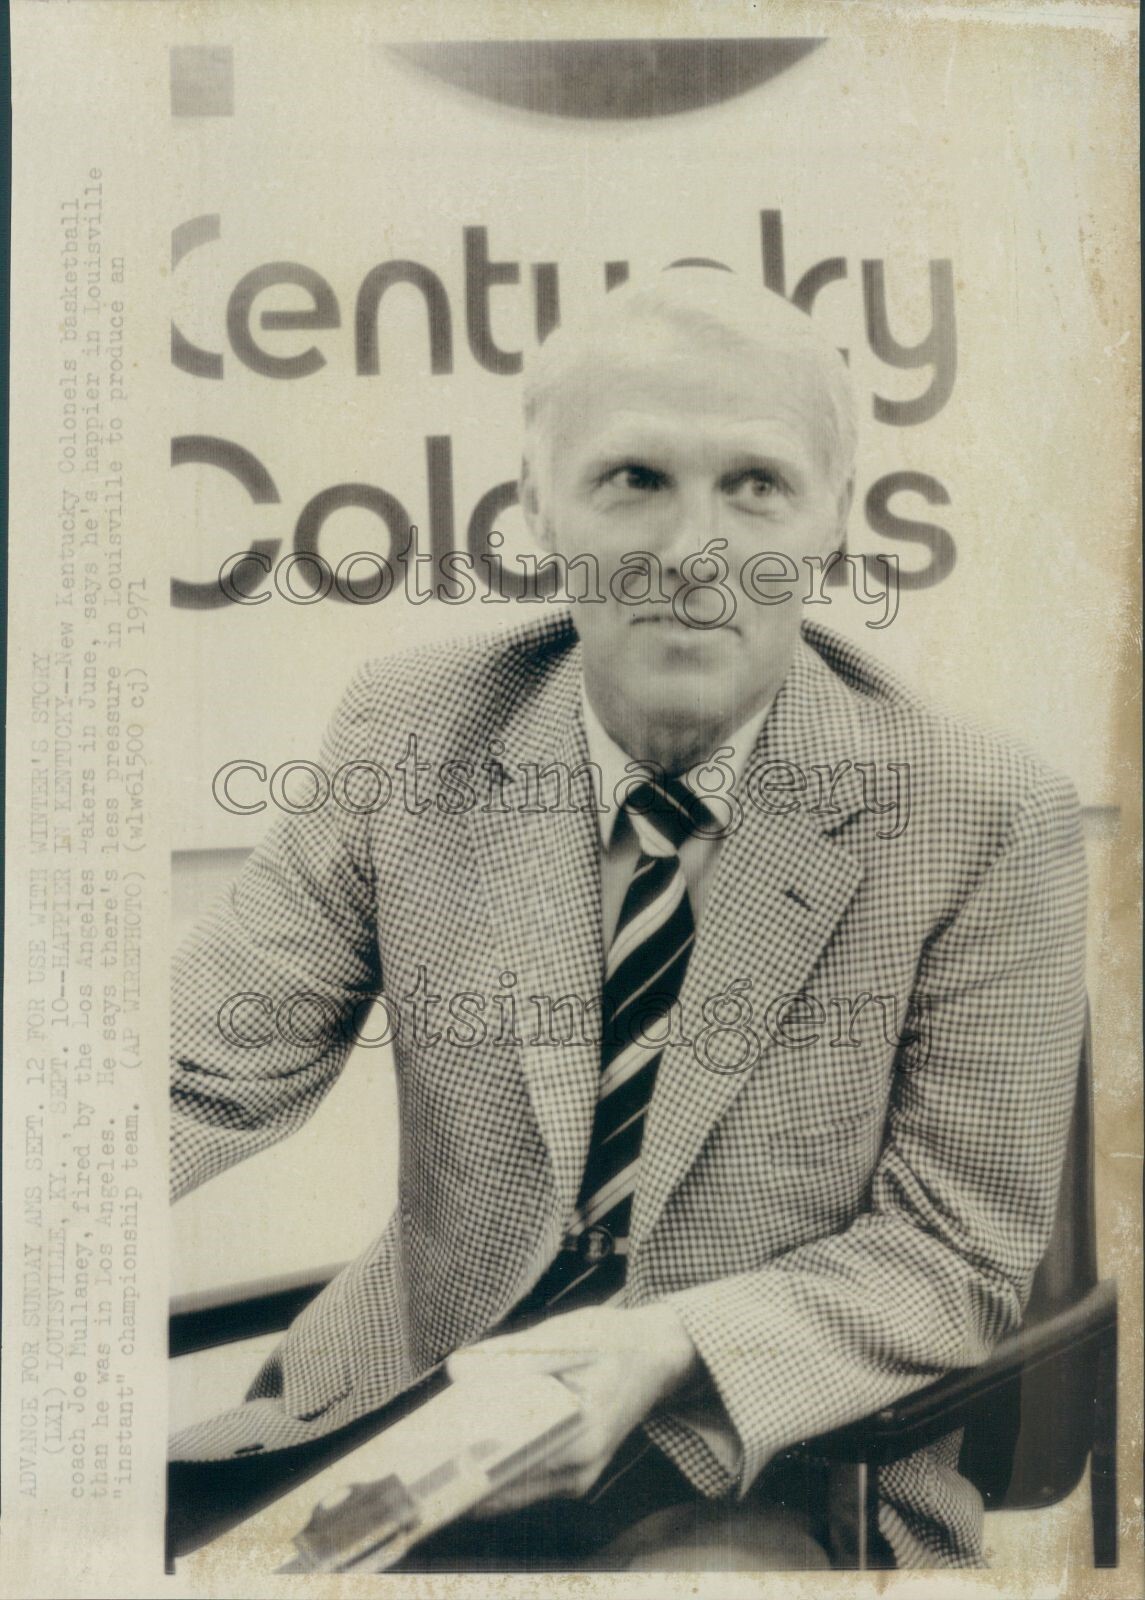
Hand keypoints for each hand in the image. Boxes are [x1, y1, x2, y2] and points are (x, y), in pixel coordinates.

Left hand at [445, 1302, 697, 1513]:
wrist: (657, 1355)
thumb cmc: (611, 1341)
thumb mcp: (564, 1335)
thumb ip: (509, 1353)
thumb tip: (457, 1369)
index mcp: (581, 1433)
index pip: (510, 1465)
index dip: (465, 1462)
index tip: (429, 1451)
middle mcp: (580, 1468)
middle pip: (504, 1487)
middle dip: (460, 1472)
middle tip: (420, 1450)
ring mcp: (578, 1478)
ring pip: (510, 1492)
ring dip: (474, 1474)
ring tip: (436, 1448)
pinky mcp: (573, 1476)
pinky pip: (523, 1484)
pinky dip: (495, 1470)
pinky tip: (469, 1446)